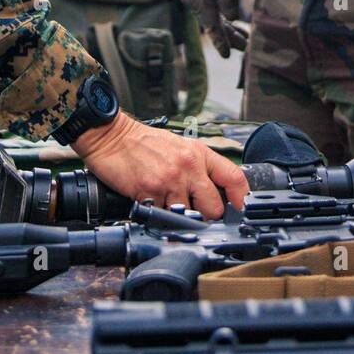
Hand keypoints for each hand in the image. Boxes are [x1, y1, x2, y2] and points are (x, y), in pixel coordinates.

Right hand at [74, 111, 246, 217]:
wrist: (112, 137)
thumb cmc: (144, 142)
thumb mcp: (180, 146)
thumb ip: (198, 166)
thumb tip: (213, 191)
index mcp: (199, 153)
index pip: (233, 177)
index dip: (242, 198)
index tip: (240, 209)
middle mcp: (188, 166)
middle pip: (215, 208)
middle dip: (206, 216)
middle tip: (194, 212)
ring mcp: (170, 181)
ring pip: (188, 216)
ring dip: (178, 216)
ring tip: (166, 202)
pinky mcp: (150, 192)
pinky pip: (162, 216)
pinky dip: (158, 214)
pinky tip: (151, 201)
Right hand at [181, 0, 246, 57]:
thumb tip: (231, 18)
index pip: (209, 22)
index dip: (219, 39)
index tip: (226, 54)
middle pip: (211, 23)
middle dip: (227, 37)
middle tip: (244, 49)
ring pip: (214, 20)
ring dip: (229, 31)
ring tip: (245, 42)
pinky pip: (215, 13)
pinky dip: (227, 21)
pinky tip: (239, 30)